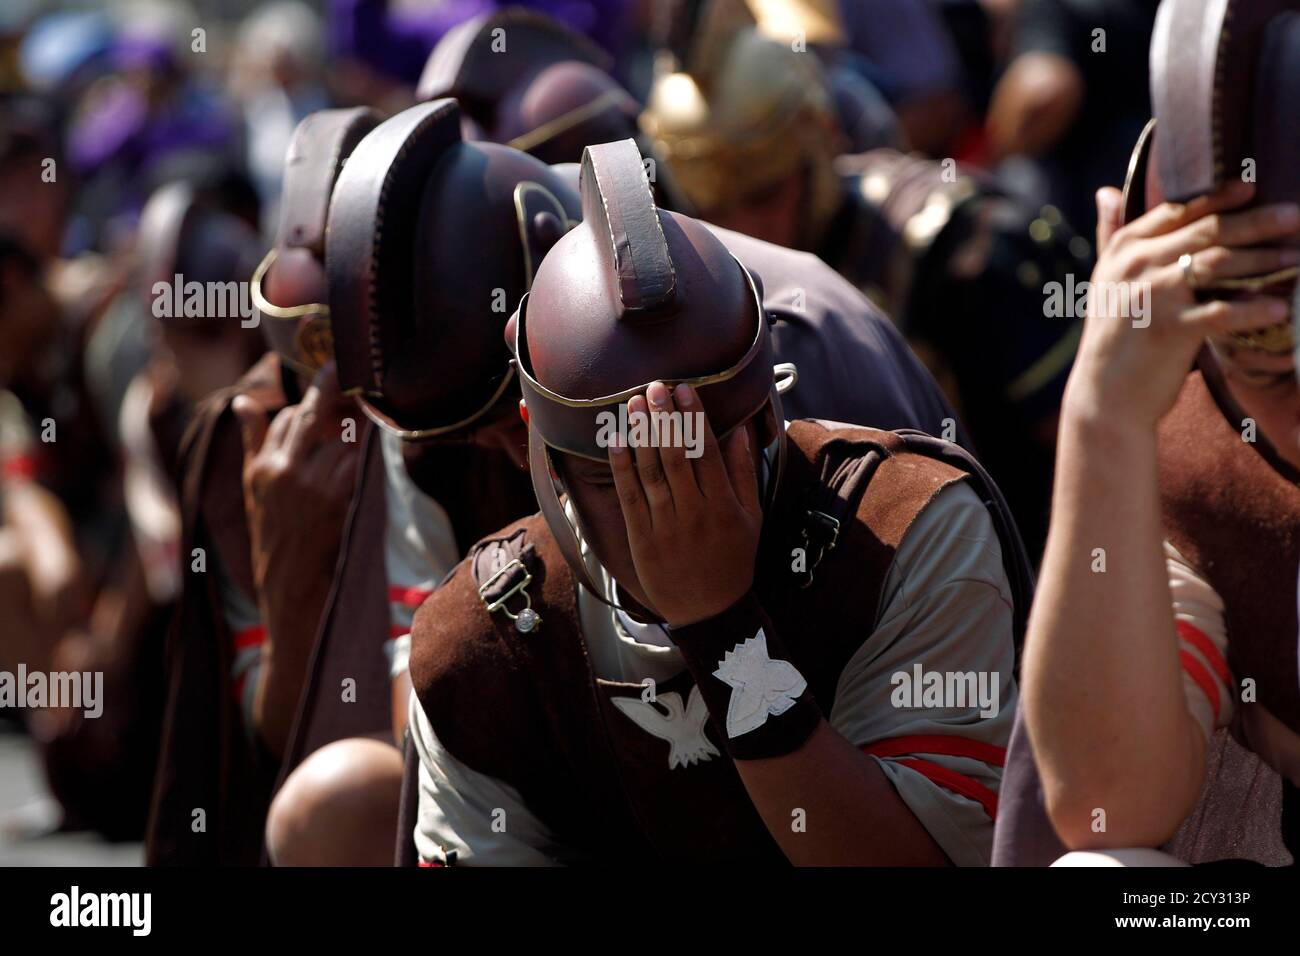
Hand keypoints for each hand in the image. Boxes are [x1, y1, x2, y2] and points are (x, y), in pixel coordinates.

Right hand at [231, 362, 359, 605]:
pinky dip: (365, 447)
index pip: (285, 418)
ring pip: (339, 436)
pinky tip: (373, 439)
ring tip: (368, 408)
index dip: (308, 399)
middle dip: (330, 388)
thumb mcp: (253, 484)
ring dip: (354, 422)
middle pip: (311, 416)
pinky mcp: (337, 496)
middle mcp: (284, 471)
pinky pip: (356, 459)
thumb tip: (241, 401)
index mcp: (262, 466)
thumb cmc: (272, 526)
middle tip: (347, 367)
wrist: (289, 576)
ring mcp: (312, 484)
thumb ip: (253, 440)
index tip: (329, 377)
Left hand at [607, 381, 762, 627]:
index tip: (684, 391)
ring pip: (651, 472)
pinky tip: (616, 442)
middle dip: (664, 418)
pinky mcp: (642, 538)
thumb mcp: (752, 516)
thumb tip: (740, 430)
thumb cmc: (733, 559)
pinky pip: (630, 497)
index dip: (693, 418)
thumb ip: (744, 472)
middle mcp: (694, 513)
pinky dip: (622, 468)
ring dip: (641, 435)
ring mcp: (666, 526)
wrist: (708, 609)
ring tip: (633, 404)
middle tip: (654, 387)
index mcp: (723, 505)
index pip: (706, 452)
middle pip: (676, 456)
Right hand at [1066, 181, 1298, 429]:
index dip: (1218, 197)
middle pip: (1208, 231)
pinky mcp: (1171, 329)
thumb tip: (1105, 191)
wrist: (1104, 395)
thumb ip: (1108, 234)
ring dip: (1265, 260)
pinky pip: (1224, 312)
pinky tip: (1279, 308)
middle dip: (1258, 222)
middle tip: (1295, 216)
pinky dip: (1254, 310)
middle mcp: (1136, 265)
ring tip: (1296, 258)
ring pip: (1220, 263)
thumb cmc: (1113, 337)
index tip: (1252, 188)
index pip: (1178, 210)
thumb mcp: (1104, 280)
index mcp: (1123, 248)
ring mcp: (1153, 296)